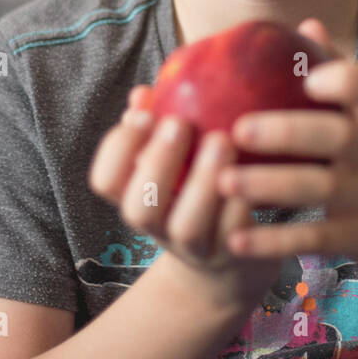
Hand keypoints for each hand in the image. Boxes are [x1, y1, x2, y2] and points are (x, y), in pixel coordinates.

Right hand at [88, 85, 281, 310]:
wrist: (229, 265)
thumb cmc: (195, 197)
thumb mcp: (172, 166)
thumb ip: (156, 129)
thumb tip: (142, 93)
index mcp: (136, 200)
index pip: (105, 181)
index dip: (118, 149)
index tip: (145, 113)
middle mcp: (159, 229)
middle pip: (140, 208)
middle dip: (157, 161)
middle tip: (179, 122)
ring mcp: (196, 248)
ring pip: (188, 226)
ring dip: (201, 181)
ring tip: (221, 139)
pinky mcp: (234, 256)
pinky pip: (234, 234)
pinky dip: (239, 204)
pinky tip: (252, 172)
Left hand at [216, 18, 357, 286]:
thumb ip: (339, 75)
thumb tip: (307, 23)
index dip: (349, 81)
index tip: (312, 77)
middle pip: (339, 136)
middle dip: (288, 131)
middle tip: (238, 128)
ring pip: (323, 187)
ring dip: (271, 184)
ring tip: (223, 181)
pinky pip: (316, 238)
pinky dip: (276, 241)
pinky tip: (236, 240)